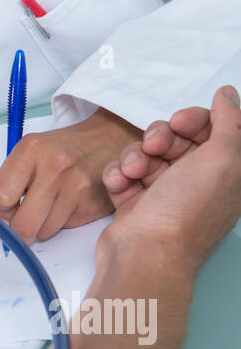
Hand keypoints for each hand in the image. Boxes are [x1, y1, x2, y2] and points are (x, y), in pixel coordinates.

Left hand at [0, 107, 141, 243]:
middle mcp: (54, 167)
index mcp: (30, 150)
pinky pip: (63, 229)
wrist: (108, 140)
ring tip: (48, 205)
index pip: (0, 196)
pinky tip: (65, 205)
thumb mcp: (29, 151)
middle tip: (21, 217)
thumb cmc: (62, 149)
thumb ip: (4, 178)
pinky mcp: (90, 205)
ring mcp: (75, 187)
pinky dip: (60, 223)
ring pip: (42, 232)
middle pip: (21, 223)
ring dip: (40, 226)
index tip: (4, 206)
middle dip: (17, 227)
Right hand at [96, 86, 240, 272]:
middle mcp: (197, 184)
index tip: (181, 122)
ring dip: (135, 156)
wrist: (145, 254)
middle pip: (177, 139)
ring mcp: (165, 195)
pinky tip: (120, 184)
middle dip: (160, 137)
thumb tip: (229, 95)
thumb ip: (231, 121)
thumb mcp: (223, 158)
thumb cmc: (187, 211)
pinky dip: (118, 175)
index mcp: (225, 174)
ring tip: (133, 171)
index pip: (212, 131)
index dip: (194, 120)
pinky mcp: (136, 204)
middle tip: (154, 147)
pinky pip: (123, 174)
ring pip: (146, 154)